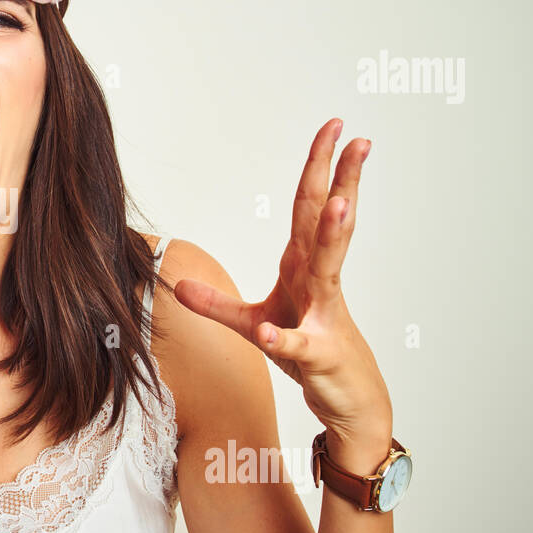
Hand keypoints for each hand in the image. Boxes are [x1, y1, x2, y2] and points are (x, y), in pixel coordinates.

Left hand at [171, 119, 391, 448]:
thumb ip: (217, 305)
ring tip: (339, 206)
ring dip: (332, 238)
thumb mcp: (253, 326)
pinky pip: (299, 346)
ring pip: (328, 270)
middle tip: (355, 139)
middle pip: (327, 223)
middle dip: (340, 179)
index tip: (333, 128)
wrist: (349, 404)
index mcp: (304, 267)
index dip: (317, 167)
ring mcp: (324, 317)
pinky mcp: (320, 356)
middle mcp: (319, 283)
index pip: (310, 207)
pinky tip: (275, 335)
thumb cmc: (313, 357)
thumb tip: (176, 286)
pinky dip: (286, 340)